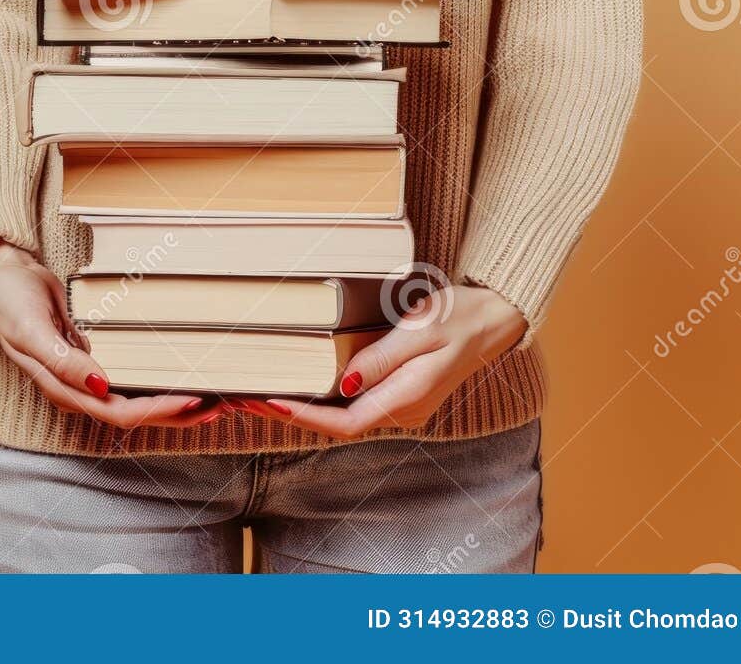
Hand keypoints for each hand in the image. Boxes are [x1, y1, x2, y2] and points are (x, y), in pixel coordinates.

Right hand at [0, 238, 226, 429]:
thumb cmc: (8, 300)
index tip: (193, 400)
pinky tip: (178, 375)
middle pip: (134, 414)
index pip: (119, 413)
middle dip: (176, 412)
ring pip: (134, 399)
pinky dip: (155, 380)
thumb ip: (63, 362)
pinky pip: (128, 376)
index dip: (157, 411)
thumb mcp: (31, 330)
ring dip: (170, 401)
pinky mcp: (91, 356)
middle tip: (219, 403)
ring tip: (211, 396)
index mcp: (63, 389)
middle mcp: (77, 388)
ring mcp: (85, 374)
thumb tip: (100, 386)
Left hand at [267, 284, 526, 439]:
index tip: (272, 402)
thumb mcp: (422, 328)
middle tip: (246, 397)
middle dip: (292, 414)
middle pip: (338, 425)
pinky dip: (319, 397)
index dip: (307, 417)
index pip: (347, 424)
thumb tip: (345, 382)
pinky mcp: (395, 392)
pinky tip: (294, 383)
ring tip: (258, 392)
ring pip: (341, 416)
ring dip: (301, 407)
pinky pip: (350, 403)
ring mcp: (399, 404)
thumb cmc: (460, 316)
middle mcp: (402, 410)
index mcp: (409, 398)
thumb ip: (383, 356)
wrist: (494, 318)